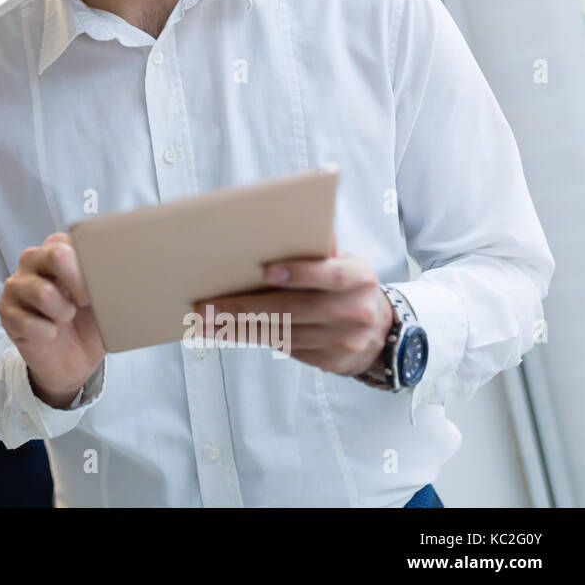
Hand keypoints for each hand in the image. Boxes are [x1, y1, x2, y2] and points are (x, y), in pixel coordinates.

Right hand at [0, 232, 104, 408]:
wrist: (73, 361)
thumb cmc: (89, 322)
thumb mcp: (105, 299)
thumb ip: (109, 279)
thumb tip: (126, 269)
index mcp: (58, 248)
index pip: (72, 240)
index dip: (89, 265)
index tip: (100, 286)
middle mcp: (33, 260)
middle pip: (55, 254)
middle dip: (78, 282)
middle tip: (86, 302)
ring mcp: (16, 285)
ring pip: (43, 292)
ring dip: (63, 312)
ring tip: (66, 318)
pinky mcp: (5, 311)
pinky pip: (26, 321)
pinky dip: (46, 332)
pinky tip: (50, 334)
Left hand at [192, 237, 392, 376]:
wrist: (380, 332)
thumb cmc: (345, 286)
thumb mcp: (344, 263)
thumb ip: (319, 250)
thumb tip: (285, 222)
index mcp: (359, 278)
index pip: (332, 275)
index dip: (300, 273)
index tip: (265, 271)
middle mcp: (355, 311)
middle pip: (294, 310)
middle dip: (245, 308)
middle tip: (206, 306)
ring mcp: (344, 340)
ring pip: (283, 334)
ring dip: (238, 328)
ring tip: (204, 322)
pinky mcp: (331, 361)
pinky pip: (285, 348)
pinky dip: (251, 338)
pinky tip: (224, 332)